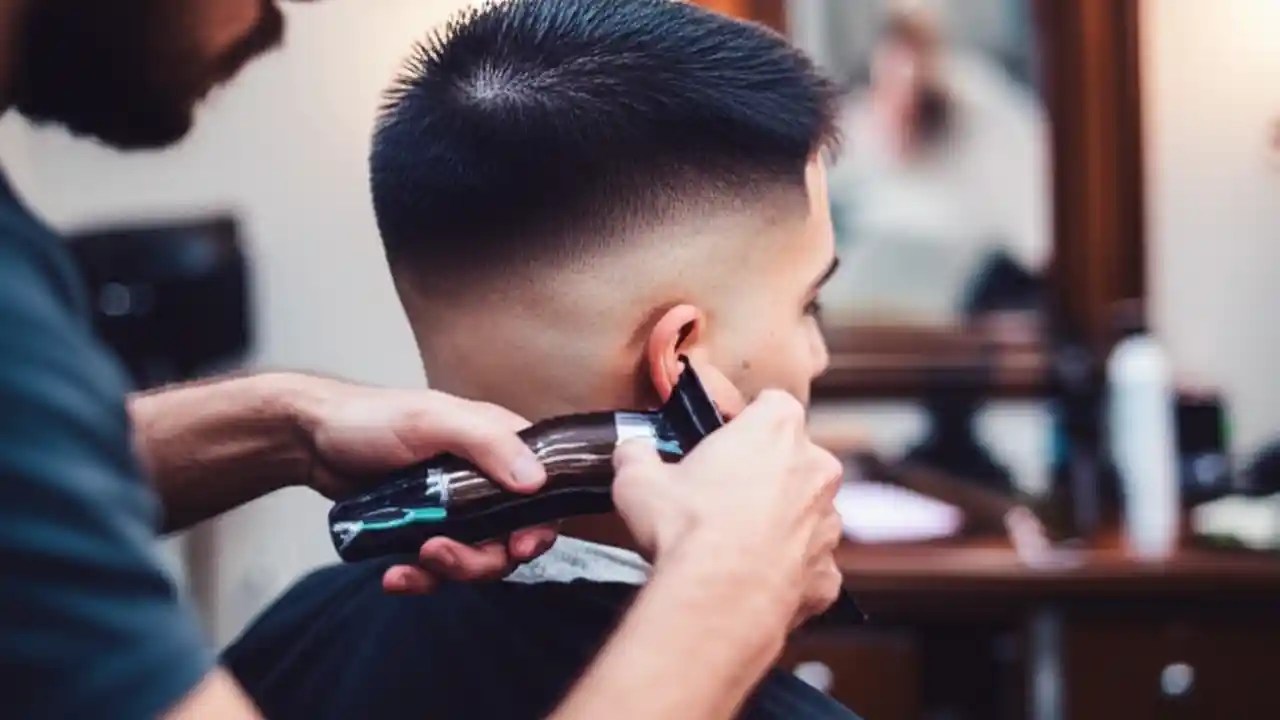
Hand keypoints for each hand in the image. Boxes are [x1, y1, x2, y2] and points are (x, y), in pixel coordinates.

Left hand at [293, 378, 558, 592]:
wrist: (311, 442)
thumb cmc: (372, 418)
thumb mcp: (431, 420)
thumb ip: (486, 443)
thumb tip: (537, 481)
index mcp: (500, 445)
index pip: (545, 491)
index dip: (540, 525)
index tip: (520, 547)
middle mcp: (486, 479)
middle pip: (512, 537)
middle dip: (482, 558)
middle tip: (441, 554)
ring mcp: (458, 509)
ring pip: (478, 558)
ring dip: (450, 570)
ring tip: (411, 563)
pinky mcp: (428, 531)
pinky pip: (440, 569)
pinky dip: (420, 579)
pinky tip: (394, 576)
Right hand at [611, 390, 844, 628]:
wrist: (717, 598)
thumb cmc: (686, 528)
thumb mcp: (638, 479)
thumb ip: (638, 455)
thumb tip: (632, 453)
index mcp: (777, 429)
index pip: (773, 405)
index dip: (748, 422)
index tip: (725, 441)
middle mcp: (815, 469)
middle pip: (796, 460)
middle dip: (767, 474)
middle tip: (722, 496)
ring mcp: (827, 524)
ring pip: (807, 515)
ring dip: (780, 524)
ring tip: (734, 544)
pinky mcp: (827, 575)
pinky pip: (809, 568)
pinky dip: (787, 574)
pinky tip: (753, 581)